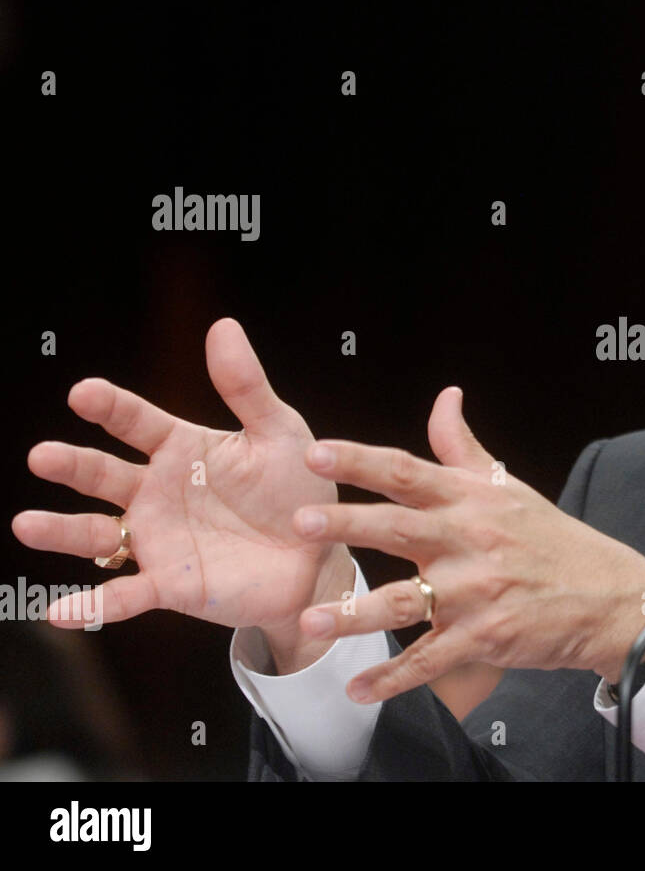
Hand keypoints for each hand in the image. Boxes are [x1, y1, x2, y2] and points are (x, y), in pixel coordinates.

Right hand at [12, 319, 352, 668]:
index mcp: (182, 449)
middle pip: (104, 475)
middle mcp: (157, 492)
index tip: (84, 392)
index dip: (110, 407)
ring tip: (27, 524)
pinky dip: (94, 606)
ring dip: (63, 531)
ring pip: (98, 534)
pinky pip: (126, 596)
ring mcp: (158, 539)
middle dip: (73, 465)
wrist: (320, 555)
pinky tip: (61, 613)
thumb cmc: (297, 488)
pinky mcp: (171, 585)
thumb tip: (223, 325)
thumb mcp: (280, 433)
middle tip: (43, 456)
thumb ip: (247, 386)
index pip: (135, 422)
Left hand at [291, 386, 644, 702]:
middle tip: (300, 523)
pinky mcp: (485, 639)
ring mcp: (477, 593)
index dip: (360, 461)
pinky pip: (430, 661)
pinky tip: (357, 689)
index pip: (408, 472)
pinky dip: (393, 679)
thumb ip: (463, 447)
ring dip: (356, 613)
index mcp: (472, 501)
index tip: (316, 452)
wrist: (607, 598)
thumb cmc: (553, 540)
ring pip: (406, 602)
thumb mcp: (510, 487)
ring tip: (309, 621)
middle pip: (400, 529)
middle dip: (348, 524)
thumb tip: (444, 398)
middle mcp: (470, 541)